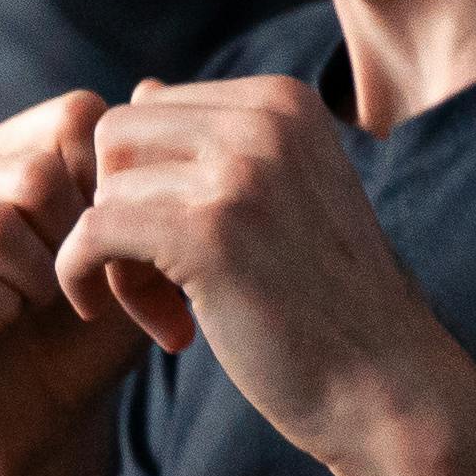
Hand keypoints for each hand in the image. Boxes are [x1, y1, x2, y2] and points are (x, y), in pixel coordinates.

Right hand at [0, 90, 153, 475]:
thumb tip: (151, 84)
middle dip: (69, 247)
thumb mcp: (133, 257)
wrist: (49, 426)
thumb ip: (141, 182)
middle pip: (30, 174)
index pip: (70, 119)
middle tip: (65, 295)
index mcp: (4, 160)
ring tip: (29, 313)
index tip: (108, 250)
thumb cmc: (91, 339)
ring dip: (31, 285)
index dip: (107, 190)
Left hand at [55, 76, 466, 474]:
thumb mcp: (286, 197)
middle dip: (122, 212)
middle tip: (163, 286)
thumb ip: (218, 142)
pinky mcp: (207, 232)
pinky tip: (158, 330)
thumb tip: (142, 89)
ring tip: (174, 315)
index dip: (149, 186)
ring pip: (103, 190)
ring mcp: (238, 172)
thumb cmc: (330, 304)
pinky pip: (91, 234)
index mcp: (284, 101)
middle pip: (117, 140)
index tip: (188, 252)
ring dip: (120, 262)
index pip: (152, 110)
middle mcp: (263, 119)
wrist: (387, 386)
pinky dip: (88, 281)